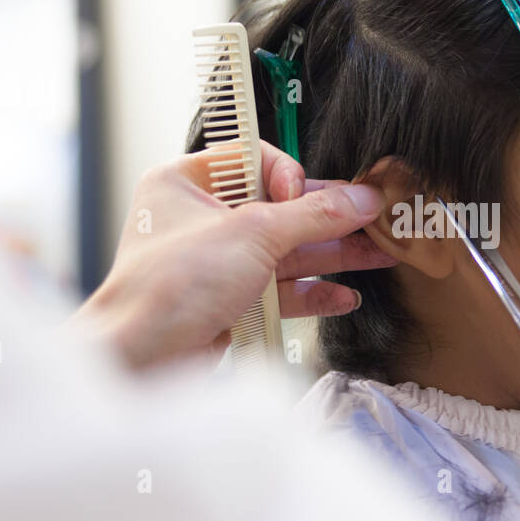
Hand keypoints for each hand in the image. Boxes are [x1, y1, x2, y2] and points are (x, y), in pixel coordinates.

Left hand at [70, 142, 396, 368]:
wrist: (141, 360)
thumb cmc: (168, 287)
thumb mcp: (252, 235)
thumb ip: (313, 216)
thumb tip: (360, 200)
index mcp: (186, 183)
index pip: (254, 160)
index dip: (289, 176)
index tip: (309, 197)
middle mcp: (199, 219)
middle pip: (279, 208)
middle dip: (329, 218)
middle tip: (374, 219)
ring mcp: (216, 263)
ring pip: (284, 251)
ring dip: (332, 255)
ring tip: (379, 255)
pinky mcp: (228, 301)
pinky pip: (279, 290)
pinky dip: (311, 293)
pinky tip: (343, 296)